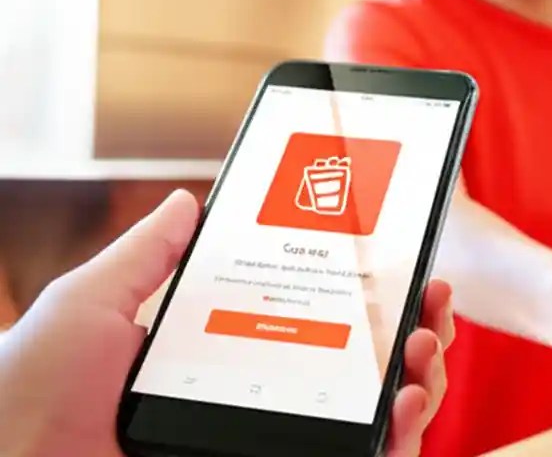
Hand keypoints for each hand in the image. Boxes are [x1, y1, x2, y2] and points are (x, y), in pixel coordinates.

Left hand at [0, 190, 453, 456]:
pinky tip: (404, 399)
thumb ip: (146, 255)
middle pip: (363, 367)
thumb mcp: (90, 305)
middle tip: (431, 297)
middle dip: (415, 327)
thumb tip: (188, 199)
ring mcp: (277, 442)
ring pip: (378, 416)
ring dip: (422, 374)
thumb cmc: (29, 395)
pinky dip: (401, 435)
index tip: (403, 259)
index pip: (318, 323)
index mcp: (226, 359)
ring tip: (423, 342)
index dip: (368, 293)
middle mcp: (261, 404)